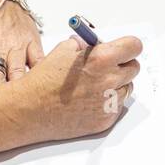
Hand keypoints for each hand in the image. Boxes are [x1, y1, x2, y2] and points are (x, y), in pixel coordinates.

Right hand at [15, 34, 142, 141]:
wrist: (30, 109)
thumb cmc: (44, 79)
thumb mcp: (64, 49)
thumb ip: (87, 45)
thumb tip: (98, 44)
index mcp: (101, 59)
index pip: (134, 46)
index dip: (128, 46)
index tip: (125, 48)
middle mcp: (109, 81)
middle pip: (134, 68)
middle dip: (123, 64)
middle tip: (107, 66)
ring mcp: (108, 103)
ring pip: (127, 88)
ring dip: (116, 84)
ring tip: (93, 85)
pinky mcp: (105, 120)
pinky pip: (116, 106)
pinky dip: (107, 102)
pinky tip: (87, 100)